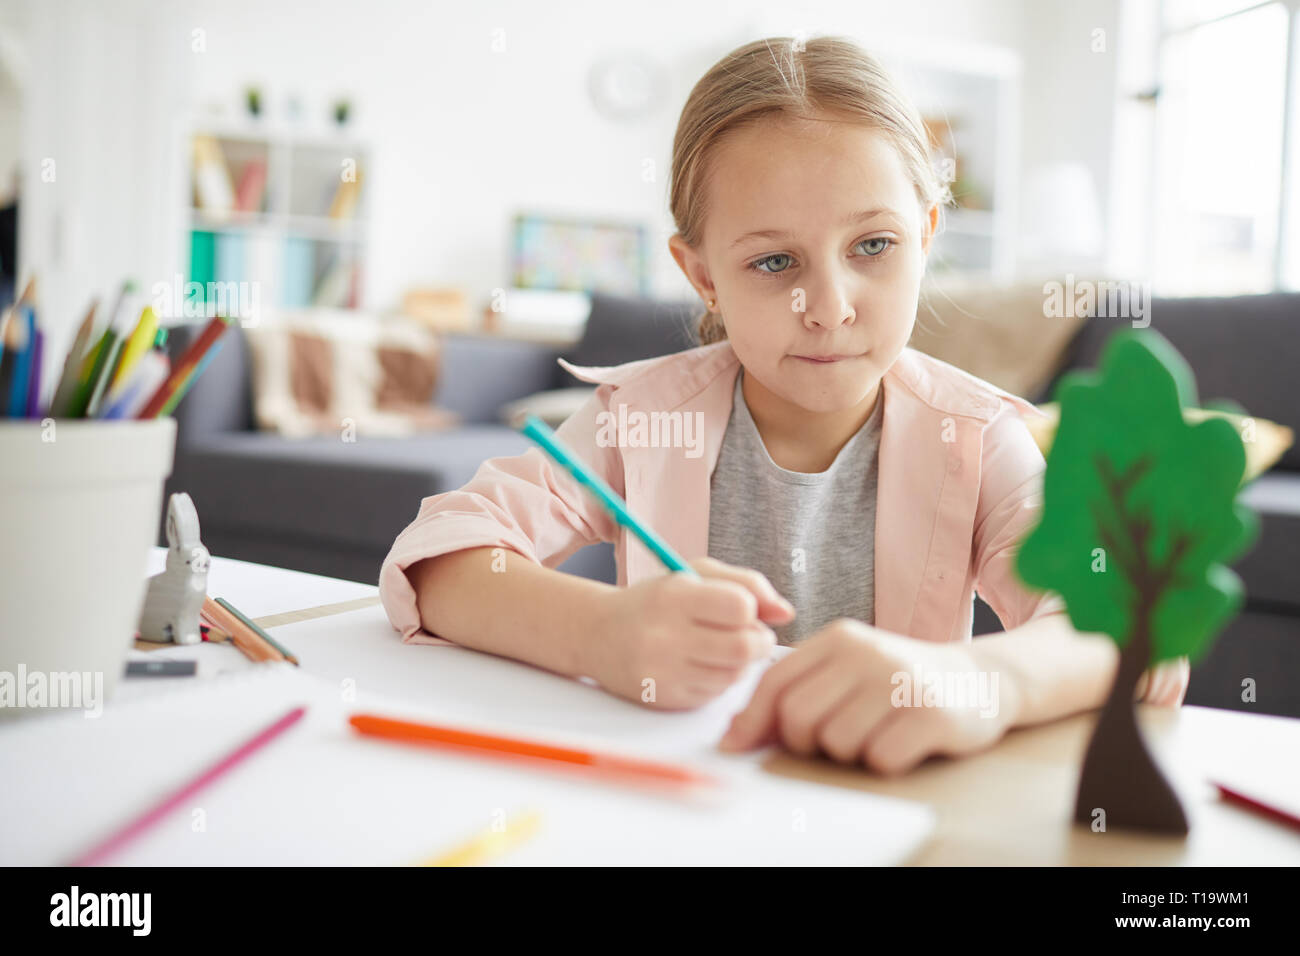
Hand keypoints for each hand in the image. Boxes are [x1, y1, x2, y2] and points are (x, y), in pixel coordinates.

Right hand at [584, 557, 794, 709]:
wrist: (598, 635)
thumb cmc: (657, 600)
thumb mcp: (694, 575)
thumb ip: (746, 584)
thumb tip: (787, 613)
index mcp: (673, 597)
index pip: (740, 607)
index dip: (751, 609)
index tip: (741, 609)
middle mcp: (665, 636)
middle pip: (744, 647)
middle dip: (758, 641)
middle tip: (750, 635)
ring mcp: (663, 672)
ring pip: (734, 674)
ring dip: (740, 661)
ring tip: (721, 647)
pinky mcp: (665, 699)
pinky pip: (716, 692)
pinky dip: (720, 678)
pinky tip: (701, 664)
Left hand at [719, 618, 1022, 774]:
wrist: (980, 680)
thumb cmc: (897, 682)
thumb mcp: (846, 670)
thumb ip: (794, 692)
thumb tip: (734, 736)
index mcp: (840, 638)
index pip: (775, 681)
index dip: (751, 720)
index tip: (736, 746)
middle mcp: (868, 653)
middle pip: (798, 717)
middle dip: (804, 742)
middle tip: (831, 739)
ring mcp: (902, 681)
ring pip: (837, 743)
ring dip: (849, 753)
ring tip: (874, 733)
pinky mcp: (932, 714)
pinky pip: (880, 758)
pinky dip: (884, 761)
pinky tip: (902, 741)